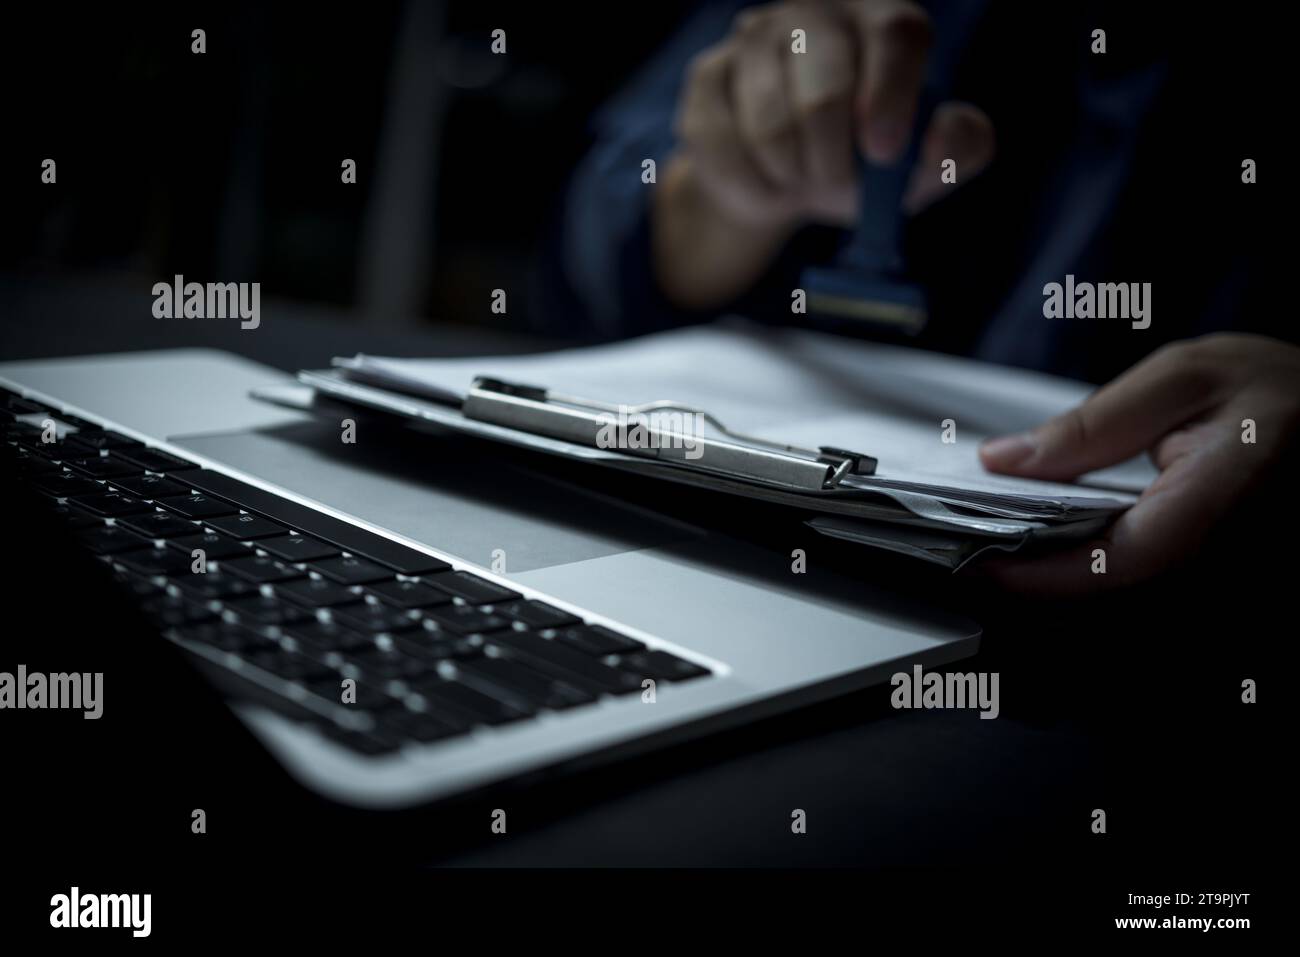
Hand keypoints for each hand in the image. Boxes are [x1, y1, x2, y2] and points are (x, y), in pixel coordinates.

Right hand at [654, 0, 995, 307]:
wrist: (793, 178)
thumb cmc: (869, 158)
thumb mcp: (924, 160)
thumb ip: (955, 147)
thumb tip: (945, 138)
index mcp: (882, 18)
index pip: (894, 35)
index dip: (891, 95)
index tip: (884, 153)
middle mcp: (816, 11)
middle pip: (825, 85)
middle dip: (834, 161)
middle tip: (838, 191)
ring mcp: (754, 38)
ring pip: (770, 124)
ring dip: (792, 178)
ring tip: (803, 183)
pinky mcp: (707, 76)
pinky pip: (723, 145)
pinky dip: (751, 187)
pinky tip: (767, 185)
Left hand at [975, 334, 1299, 594]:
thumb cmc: (1287, 390)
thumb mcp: (1184, 377)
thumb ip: (1093, 425)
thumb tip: (1004, 460)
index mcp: (1217, 502)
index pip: (1111, 562)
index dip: (1038, 573)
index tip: (978, 563)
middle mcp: (1227, 558)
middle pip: (1113, 594)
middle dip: (1040, 576)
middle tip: (979, 545)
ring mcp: (1229, 580)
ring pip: (1129, 600)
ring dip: (1064, 575)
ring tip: (1012, 539)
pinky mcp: (1223, 581)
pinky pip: (1149, 589)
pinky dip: (1096, 567)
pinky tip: (1066, 541)